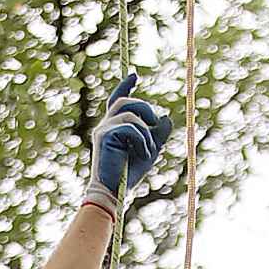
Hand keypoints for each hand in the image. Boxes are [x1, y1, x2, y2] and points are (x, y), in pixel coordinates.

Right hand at [84, 72, 172, 217]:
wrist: (114, 193)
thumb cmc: (129, 175)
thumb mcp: (149, 151)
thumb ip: (157, 134)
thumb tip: (165, 117)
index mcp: (114, 127)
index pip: (118, 100)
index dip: (125, 85)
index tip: (134, 75)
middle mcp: (106, 126)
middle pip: (125, 102)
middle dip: (145, 109)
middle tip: (155, 123)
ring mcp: (103, 131)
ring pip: (130, 115)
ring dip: (145, 132)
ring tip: (148, 150)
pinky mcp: (104, 137)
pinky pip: (130, 128)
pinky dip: (142, 140)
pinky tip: (143, 154)